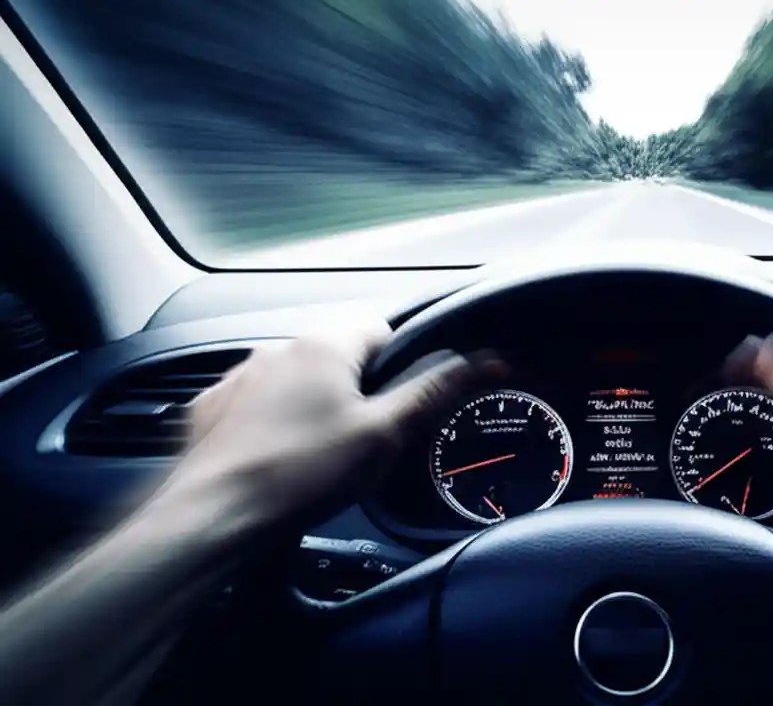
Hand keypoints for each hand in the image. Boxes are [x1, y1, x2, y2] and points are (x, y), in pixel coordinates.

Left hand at [162, 320, 493, 527]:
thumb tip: (489, 359)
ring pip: (295, 381)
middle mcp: (278, 347)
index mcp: (324, 344)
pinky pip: (256, 405)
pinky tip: (277, 461)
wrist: (216, 514)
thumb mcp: (385, 435)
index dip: (402, 367)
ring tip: (319, 458)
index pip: (383, 330)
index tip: (402, 408)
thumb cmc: (305, 472)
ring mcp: (238, 377)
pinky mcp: (211, 409)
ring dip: (313, 406)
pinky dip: (272, 424)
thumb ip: (436, 392)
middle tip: (366, 441)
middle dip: (356, 391)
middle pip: (338, 358)